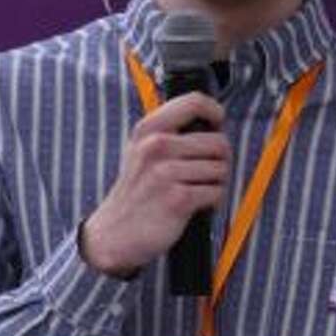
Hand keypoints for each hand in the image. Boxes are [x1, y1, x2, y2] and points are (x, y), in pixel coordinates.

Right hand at [80, 91, 228, 275]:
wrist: (114, 233)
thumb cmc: (135, 192)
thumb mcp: (140, 150)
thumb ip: (168, 131)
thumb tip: (211, 121)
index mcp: (147, 129)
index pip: (194, 102)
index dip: (215, 112)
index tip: (217, 125)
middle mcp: (156, 146)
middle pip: (218, 141)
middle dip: (220, 159)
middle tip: (207, 172)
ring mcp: (166, 173)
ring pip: (221, 169)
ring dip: (216, 183)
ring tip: (197, 190)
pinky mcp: (178, 199)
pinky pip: (216, 192)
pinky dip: (213, 201)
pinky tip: (197, 205)